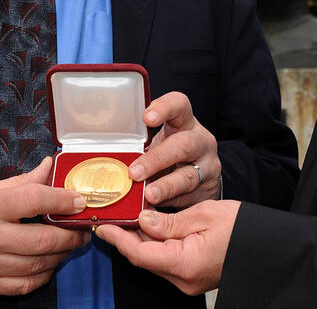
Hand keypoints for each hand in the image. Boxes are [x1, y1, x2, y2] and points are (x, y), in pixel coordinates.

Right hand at [0, 156, 90, 294]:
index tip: (79, 200)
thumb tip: (48, 168)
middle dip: (70, 235)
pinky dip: (42, 276)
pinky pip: (22, 286)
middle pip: (42, 240)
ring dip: (61, 256)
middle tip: (82, 228)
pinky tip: (48, 264)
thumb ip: (20, 182)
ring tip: (69, 245)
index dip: (63, 200)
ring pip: (37, 265)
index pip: (35, 200)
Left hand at [97, 201, 238, 294]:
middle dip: (126, 238)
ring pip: (154, 260)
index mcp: (185, 263)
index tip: (103, 226)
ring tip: (128, 218)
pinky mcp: (192, 276)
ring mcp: (188, 281)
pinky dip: (156, 245)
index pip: (140, 253)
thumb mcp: (205, 214)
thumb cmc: (244, 228)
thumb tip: (144, 221)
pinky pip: (166, 261)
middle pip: (144, 259)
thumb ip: (170, 221)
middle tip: (112, 217)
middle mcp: (184, 279)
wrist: (268, 247)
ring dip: (141, 241)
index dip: (118, 239)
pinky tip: (151, 229)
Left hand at [128, 92, 221, 207]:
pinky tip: (155, 211)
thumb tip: (109, 158)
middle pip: (183, 144)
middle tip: (135, 172)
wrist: (201, 178)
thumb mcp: (160, 143)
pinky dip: (170, 205)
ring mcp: (208, 166)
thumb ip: (143, 146)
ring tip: (149, 195)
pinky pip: (188, 199)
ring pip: (188, 176)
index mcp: (185, 122)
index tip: (147, 118)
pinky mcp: (208, 190)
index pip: (179, 105)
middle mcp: (201, 141)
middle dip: (157, 159)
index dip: (165, 108)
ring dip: (165, 187)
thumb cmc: (171, 156)